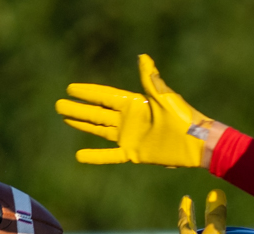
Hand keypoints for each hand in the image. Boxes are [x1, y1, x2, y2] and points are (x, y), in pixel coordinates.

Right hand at [56, 53, 212, 167]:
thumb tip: (142, 57)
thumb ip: (150, 80)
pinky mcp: (132, 153)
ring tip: (65, 119)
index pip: (105, 97)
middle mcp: (128, 119)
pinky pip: (109, 155)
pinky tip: (79, 155)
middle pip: (97, 113)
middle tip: (59, 105)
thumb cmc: (183, 118)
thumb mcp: (165, 98)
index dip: (88, 93)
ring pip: (99, 129)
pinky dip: (95, 156)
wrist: (194, 144)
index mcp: (134, 103)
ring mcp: (128, 136)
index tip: (71, 88)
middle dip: (78, 109)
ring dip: (82, 125)